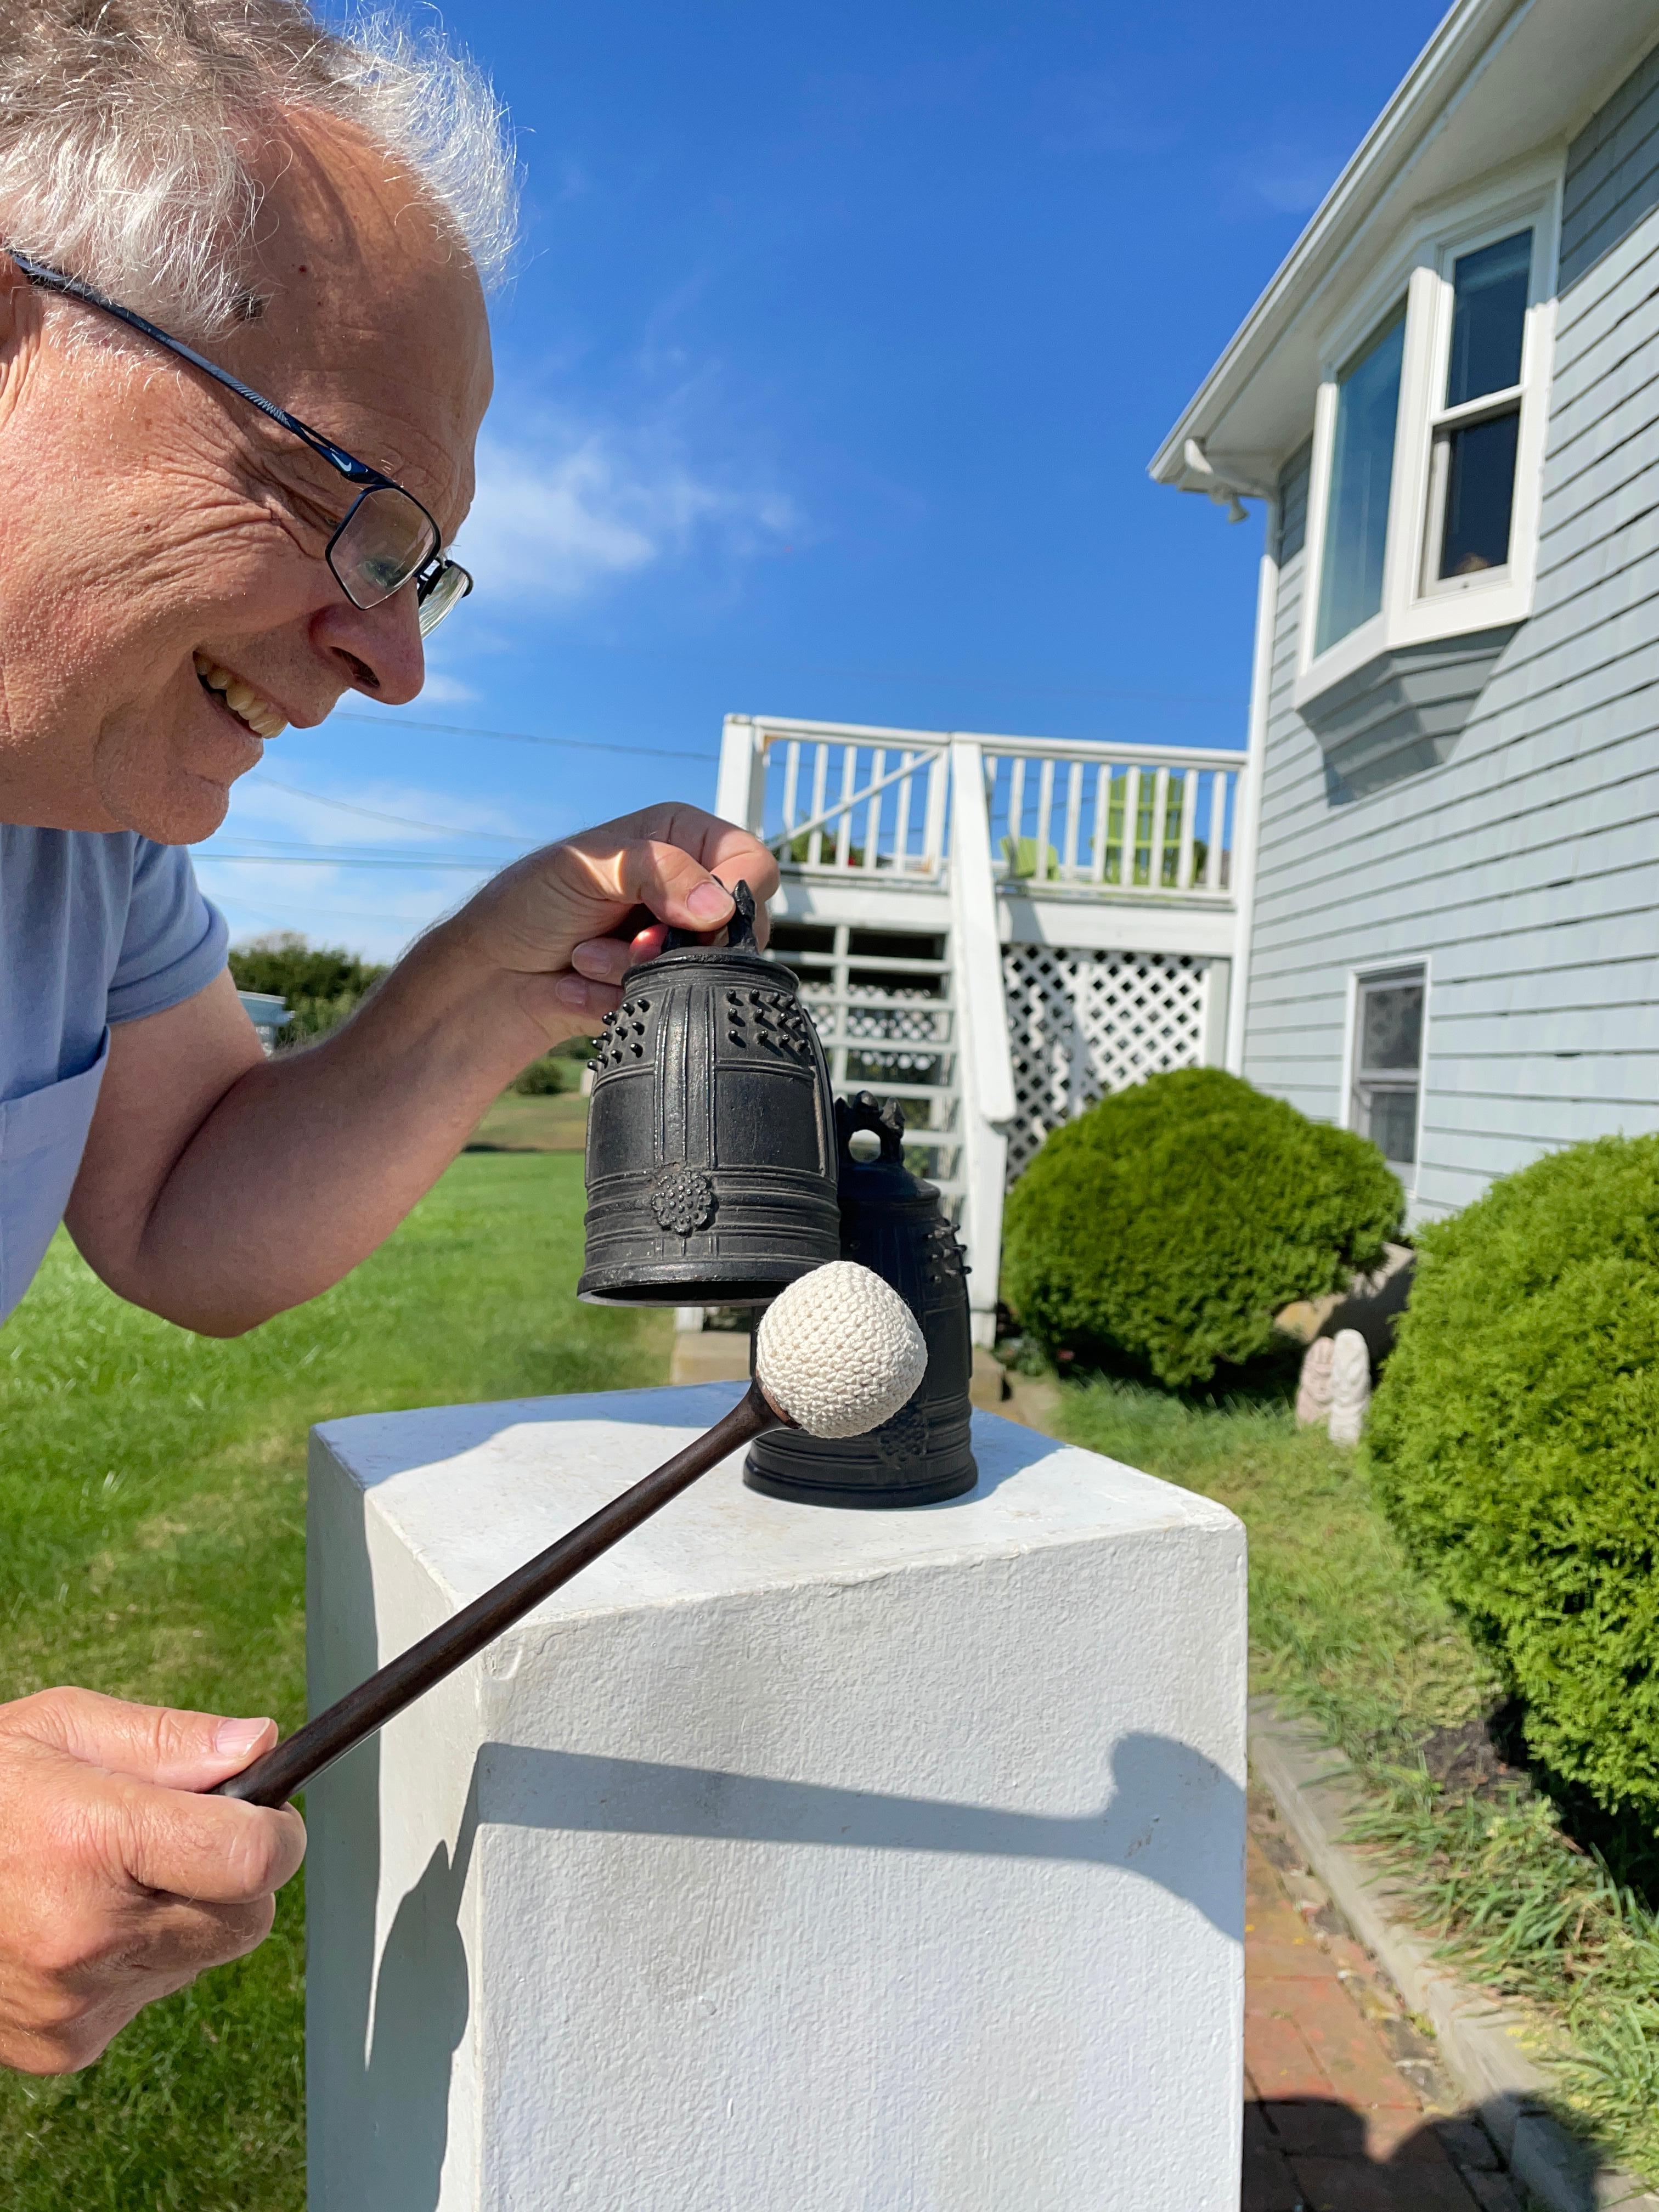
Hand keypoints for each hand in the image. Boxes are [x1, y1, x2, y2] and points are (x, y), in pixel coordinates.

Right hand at [0, 1688, 305, 2073]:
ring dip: (181, 1918)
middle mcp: (86, 1937)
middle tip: (176, 1839)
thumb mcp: (62, 1727)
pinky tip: (80, 1922)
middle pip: (245, 1920)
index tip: (265, 1814)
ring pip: (200, 1959)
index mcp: (92, 1844)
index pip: (251, 1861)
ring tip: (105, 1878)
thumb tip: (259, 1744)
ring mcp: (74, 2004)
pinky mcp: (64, 2048)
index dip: (276, 1832)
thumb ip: (169, 1739)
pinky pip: (150, 1997)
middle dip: (233, 1876)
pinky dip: (137, 1962)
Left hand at [456, 803, 780, 1041]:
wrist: (490, 973)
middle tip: (628, 938)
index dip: (736, 892)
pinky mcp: (664, 990)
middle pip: (741, 928)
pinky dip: (620, 998)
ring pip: (706, 974)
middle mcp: (690, 891)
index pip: (753, 864)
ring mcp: (679, 944)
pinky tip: (582, 984)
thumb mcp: (590, 867)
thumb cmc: (531, 903)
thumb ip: (661, 872)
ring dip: (636, 971)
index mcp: (683, 840)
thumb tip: (720, 907)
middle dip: (675, 941)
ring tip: (586, 957)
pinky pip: (672, 1005)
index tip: (698, 916)